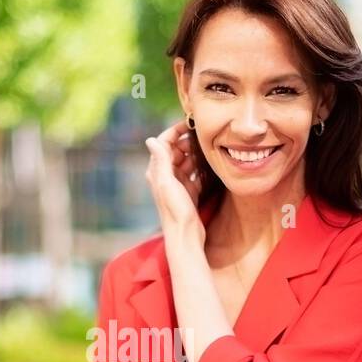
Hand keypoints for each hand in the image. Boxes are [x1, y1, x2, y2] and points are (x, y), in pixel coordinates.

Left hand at [145, 120, 205, 245]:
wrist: (185, 236)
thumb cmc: (175, 211)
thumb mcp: (167, 183)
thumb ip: (161, 161)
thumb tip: (151, 140)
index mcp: (157, 172)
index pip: (163, 143)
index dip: (175, 131)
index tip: (190, 124)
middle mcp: (165, 177)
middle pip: (176, 151)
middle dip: (188, 141)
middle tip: (203, 135)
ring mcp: (177, 184)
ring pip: (187, 161)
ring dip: (196, 153)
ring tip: (209, 146)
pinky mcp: (189, 192)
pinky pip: (195, 174)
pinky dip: (201, 167)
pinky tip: (211, 163)